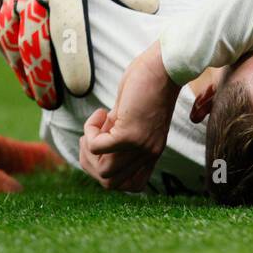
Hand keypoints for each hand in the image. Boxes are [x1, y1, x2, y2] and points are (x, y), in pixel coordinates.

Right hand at [0, 0, 158, 107]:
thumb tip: (151, 13)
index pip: (67, 35)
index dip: (73, 66)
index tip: (81, 88)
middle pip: (34, 48)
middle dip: (44, 80)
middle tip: (55, 103)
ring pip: (11, 44)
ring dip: (23, 72)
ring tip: (39, 95)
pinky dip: (7, 53)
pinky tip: (20, 71)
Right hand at [82, 41, 181, 190]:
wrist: (164, 66)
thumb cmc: (148, 83)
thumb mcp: (134, 117)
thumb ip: (120, 133)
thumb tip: (97, 144)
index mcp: (151, 152)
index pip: (130, 186)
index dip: (109, 171)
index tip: (106, 146)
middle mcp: (148, 154)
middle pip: (110, 184)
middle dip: (91, 164)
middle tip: (91, 137)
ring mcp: (139, 146)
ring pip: (103, 173)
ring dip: (88, 151)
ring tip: (93, 127)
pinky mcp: (129, 134)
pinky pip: (97, 147)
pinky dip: (89, 132)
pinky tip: (99, 113)